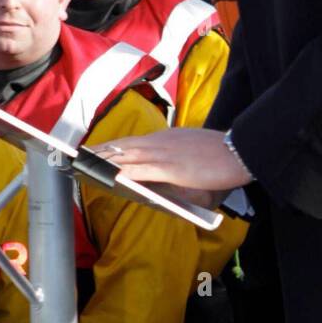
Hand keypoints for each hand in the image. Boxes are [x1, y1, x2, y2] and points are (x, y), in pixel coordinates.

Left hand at [96, 128, 251, 197]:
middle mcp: (162, 142)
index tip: (96, 151)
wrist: (242, 151)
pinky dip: (122, 172)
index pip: (133, 141)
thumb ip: (175, 167)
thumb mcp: (194, 159)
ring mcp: (164, 153)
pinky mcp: (171, 167)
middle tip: (79, 158)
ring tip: (84, 167)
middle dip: (101, 152)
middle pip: (123, 145)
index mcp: (168, 139)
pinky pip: (140, 169)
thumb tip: (156, 183)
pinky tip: (108, 177)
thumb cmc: (223, 157)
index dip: (113, 146)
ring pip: (126, 155)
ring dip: (104, 161)